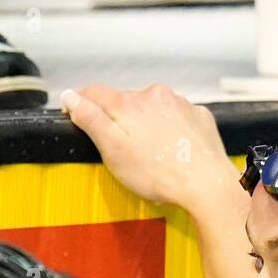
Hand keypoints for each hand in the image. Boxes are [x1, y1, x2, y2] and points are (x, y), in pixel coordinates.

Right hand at [62, 84, 239, 213]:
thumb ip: (90, 120)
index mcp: (128, 104)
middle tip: (122, 150)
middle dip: (119, 120)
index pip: (93, 92)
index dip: (80, 103)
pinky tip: (171, 150)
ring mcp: (179, 104)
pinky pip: (175, 117)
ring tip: (151, 155)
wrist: (207, 185)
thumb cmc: (161, 175)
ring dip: (146, 124)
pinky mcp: (197, 115)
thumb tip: (70, 97)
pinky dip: (170, 129)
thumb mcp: (113, 151)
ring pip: (152, 108)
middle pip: (124, 101)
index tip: (75, 113)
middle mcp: (154, 95)